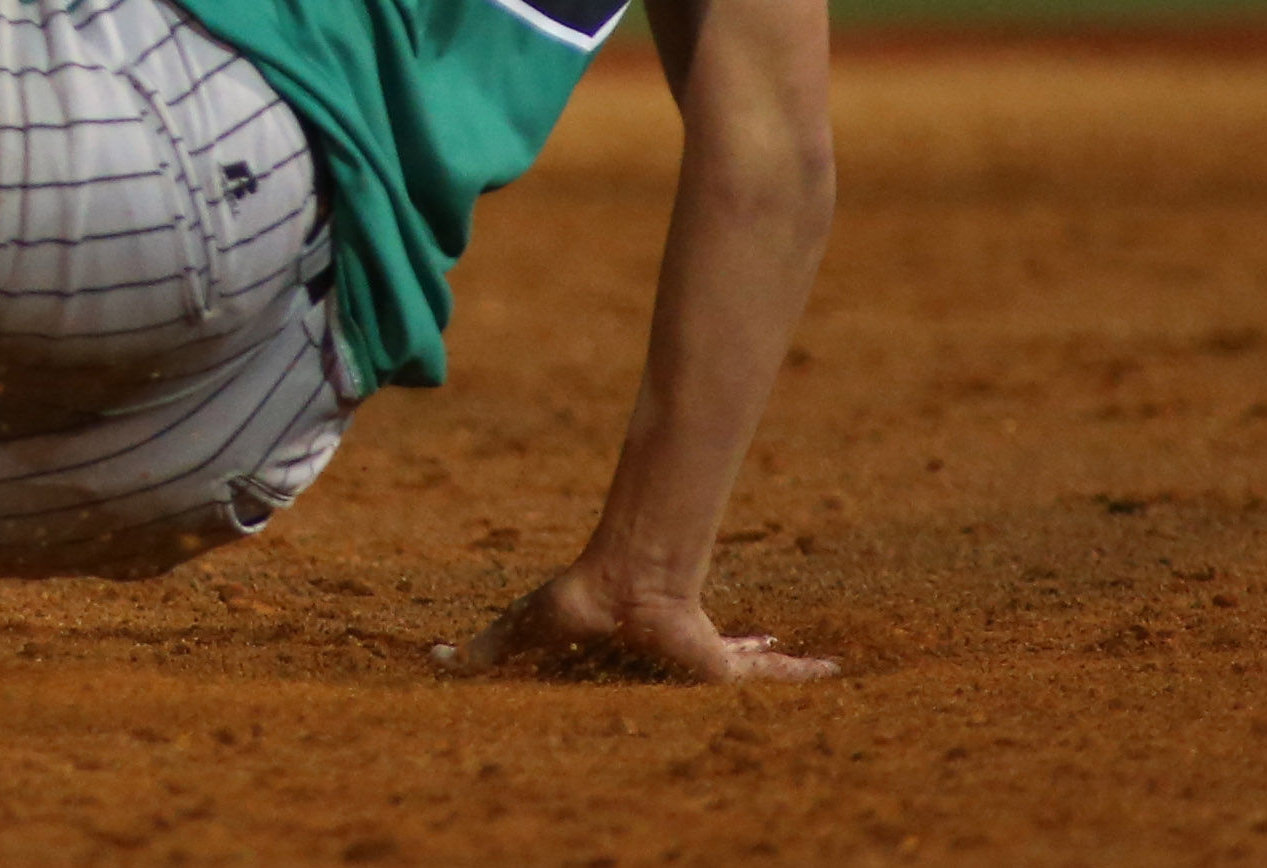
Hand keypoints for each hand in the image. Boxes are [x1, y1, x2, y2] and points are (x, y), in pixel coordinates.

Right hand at [435, 563, 833, 685]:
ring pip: (754, 671)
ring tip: (821, 669)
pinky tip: (835, 671)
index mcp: (647, 648)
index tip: (724, 646)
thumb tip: (432, 658)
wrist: (614, 591)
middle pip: (722, 662)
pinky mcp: (724, 663)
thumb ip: (490, 649)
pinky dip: (804, 675)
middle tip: (770, 655)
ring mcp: (707, 658)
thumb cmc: (576, 605)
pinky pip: (772, 675)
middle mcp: (683, 654)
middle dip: (747, 660)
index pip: (676, 656)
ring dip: (786, 672)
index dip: (701, 652)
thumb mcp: (529, 631)